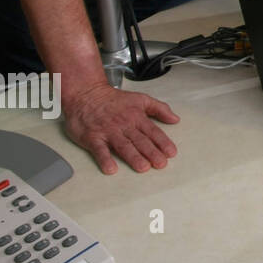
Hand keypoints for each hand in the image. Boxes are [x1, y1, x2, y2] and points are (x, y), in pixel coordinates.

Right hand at [62, 82, 178, 173]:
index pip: (153, 131)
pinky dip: (105, 159)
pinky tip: (111, 168)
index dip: (163, 142)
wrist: (86, 94)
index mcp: (137, 117)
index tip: (171, 153)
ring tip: (143, 167)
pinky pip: (99, 150)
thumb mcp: (141, 99)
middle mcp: (124, 125)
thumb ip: (160, 108)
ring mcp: (108, 132)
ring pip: (123, 146)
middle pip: (140, 141)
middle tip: (160, 164)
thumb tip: (175, 119)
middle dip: (152, 153)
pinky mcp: (93, 137)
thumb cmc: (114, 100)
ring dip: (133, 157)